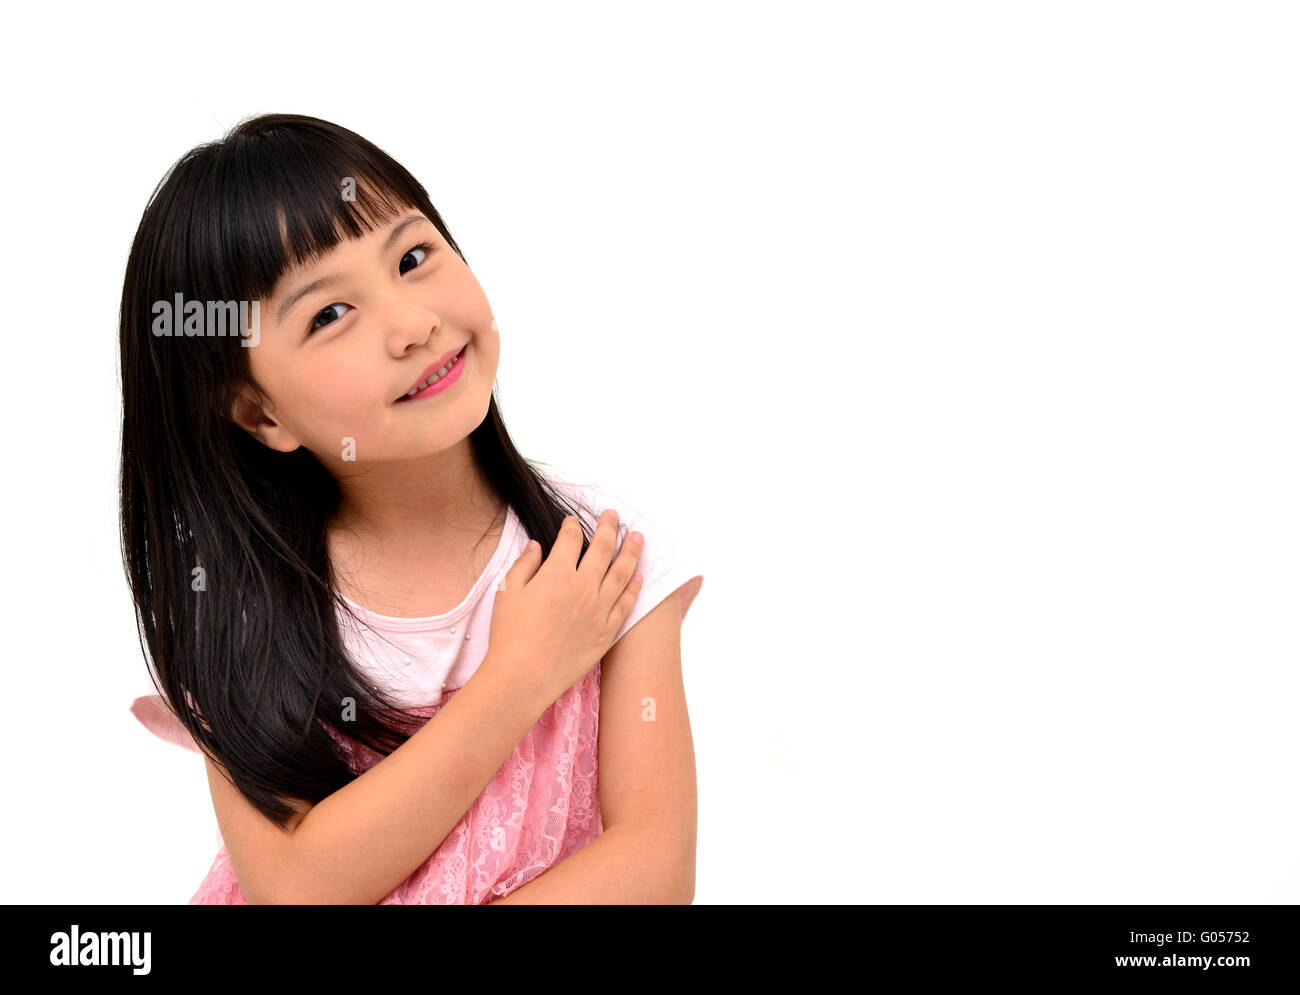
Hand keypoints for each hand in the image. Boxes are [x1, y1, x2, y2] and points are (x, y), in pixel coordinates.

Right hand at [483, 509, 643, 705]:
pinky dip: (634, 587)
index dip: (572, 526)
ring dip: (631, 552)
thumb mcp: (508, 591)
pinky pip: (626, 603)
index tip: (572, 522)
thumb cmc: (510, 634)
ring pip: (622, 572)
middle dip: (610, 528)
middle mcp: (584, 587)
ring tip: (638, 538)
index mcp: (558, 573)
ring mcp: (599, 610)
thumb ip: (524, 564)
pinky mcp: (607, 632)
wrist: (523, 676)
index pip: (571, 539)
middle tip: (614, 516)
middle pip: (603, 549)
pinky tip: (638, 576)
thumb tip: (537, 546)